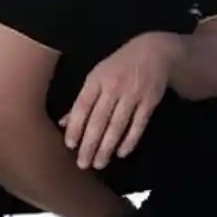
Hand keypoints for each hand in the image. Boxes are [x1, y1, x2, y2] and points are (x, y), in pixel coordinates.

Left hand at [60, 32, 181, 168]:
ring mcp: (133, 94)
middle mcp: (113, 87)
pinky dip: (130, 139)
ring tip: (99, 163)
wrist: (153, 52)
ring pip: (118, 125)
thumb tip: (63, 123)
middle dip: (90, 144)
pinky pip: (138, 124)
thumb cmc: (118, 67)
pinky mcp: (149, 101)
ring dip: (107, 146)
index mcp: (96, 80)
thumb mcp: (97, 77)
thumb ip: (82, 100)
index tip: (70, 145)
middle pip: (99, 120)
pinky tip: (122, 152)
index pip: (82, 106)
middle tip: (83, 164)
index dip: (75, 126)